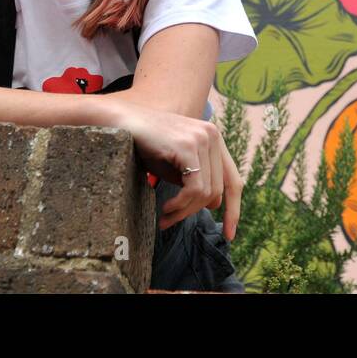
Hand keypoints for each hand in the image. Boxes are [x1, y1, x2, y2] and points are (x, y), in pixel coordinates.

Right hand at [111, 100, 242, 240]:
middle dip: (194, 212)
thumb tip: (214, 204)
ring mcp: (203, 138)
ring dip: (184, 211)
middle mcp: (213, 136)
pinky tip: (166, 208)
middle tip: (170, 222)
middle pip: (219, 190)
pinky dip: (181, 204)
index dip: (234, 209)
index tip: (230, 234)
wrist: (122, 123)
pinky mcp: (188, 146)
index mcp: (214, 139)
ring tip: (165, 216)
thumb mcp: (177, 165)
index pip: (233, 180)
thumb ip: (196, 180)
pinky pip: (195, 188)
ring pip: (207, 192)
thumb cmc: (146, 145)